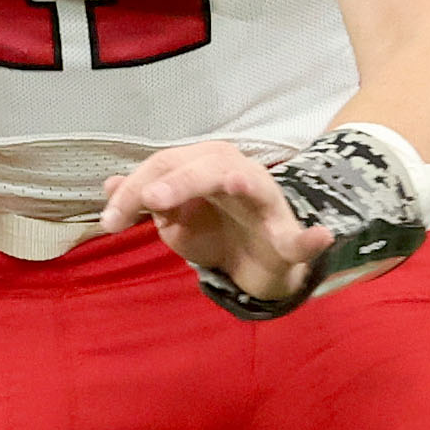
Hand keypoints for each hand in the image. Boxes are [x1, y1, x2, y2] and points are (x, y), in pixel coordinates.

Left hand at [106, 139, 336, 303]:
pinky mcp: (288, 238)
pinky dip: (311, 239)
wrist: (256, 265)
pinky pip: (301, 238)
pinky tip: (320, 236)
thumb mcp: (174, 220)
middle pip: (208, 165)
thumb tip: (109, 184)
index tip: (109, 220)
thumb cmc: (214, 232)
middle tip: (149, 201)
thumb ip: (146, 201)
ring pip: (254, 186)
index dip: (135, 189)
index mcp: (206, 166)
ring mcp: (267, 205)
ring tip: (233, 184)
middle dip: (178, 181)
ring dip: (243, 184)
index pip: (167, 164)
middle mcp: (239, 174)